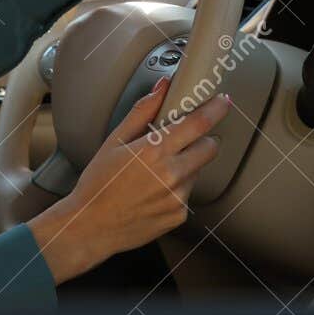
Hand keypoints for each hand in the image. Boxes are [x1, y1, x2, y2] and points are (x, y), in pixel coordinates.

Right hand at [28, 78, 231, 284]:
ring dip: (186, 166)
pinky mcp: (179, 215)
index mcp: (154, 151)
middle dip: (203, 139)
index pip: (198, 123)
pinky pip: (188, 193)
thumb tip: (161, 87)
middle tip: (184, 139)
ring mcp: (178, 197)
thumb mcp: (114, 141)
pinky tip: (153, 192)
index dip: (215, 109)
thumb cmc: (98, 184)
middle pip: (209, 147)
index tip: (222, 101)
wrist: (91, 227)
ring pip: (197, 171)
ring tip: (155, 173)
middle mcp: (171, 174)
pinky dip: (177, 188)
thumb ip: (142, 111)